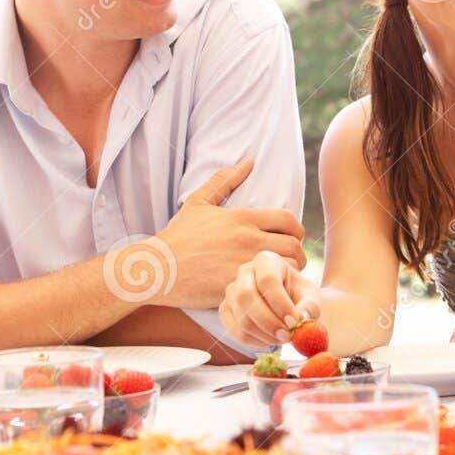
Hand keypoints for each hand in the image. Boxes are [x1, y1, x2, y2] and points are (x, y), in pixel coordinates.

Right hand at [153, 158, 305, 308]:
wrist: (156, 268)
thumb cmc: (178, 235)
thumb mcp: (198, 202)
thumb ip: (225, 180)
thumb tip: (249, 161)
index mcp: (242, 218)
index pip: (289, 219)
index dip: (296, 230)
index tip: (291, 239)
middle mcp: (246, 239)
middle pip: (294, 246)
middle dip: (297, 255)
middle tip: (289, 262)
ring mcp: (242, 264)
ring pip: (286, 270)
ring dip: (288, 274)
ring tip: (281, 278)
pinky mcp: (236, 287)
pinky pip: (267, 290)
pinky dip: (272, 292)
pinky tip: (266, 293)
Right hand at [219, 250, 320, 347]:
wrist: (287, 303)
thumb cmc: (299, 295)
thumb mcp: (311, 297)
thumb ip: (309, 307)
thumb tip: (301, 319)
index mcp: (266, 261)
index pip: (267, 280)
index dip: (280, 303)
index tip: (294, 322)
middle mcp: (244, 272)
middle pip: (246, 297)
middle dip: (268, 322)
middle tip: (287, 336)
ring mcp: (232, 291)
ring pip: (242, 318)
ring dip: (265, 335)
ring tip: (284, 338)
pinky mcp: (225, 310)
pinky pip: (237, 332)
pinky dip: (256, 341)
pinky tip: (270, 339)